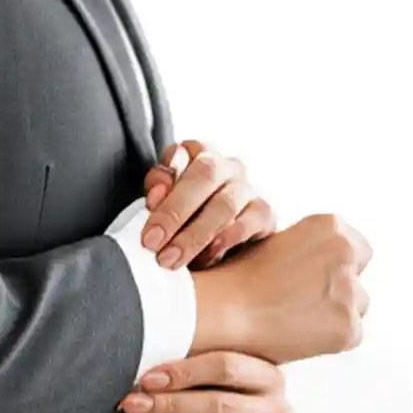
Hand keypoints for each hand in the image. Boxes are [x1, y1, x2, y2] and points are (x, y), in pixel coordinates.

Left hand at [115, 351, 292, 412]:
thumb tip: (147, 356)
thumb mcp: (223, 360)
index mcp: (270, 377)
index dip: (184, 373)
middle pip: (216, 407)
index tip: (149, 378)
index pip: (226, 368)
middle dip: (167, 406)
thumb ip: (194, 354)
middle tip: (132, 403)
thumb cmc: (228, 382)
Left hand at [141, 140, 275, 269]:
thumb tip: (156, 195)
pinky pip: (251, 221)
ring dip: (196, 234)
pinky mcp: (265, 213)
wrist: (220, 246)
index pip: (181, 153)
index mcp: (198, 154)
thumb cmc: (185, 218)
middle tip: (152, 243)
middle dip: (175, 211)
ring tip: (172, 259)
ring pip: (225, 204)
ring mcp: (248, 188)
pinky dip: (228, 238)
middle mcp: (227, 166)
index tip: (148, 204)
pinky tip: (209, 256)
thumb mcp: (162, 201)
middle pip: (205, 175)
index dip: (165, 176)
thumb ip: (157, 190)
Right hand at [191, 214, 371, 363]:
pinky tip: (298, 334)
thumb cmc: (238, 278)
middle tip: (309, 301)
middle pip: (359, 274)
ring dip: (337, 312)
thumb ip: (309, 249)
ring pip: (357, 305)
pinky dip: (330, 339)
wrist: (224, 311)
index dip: (335, 264)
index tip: (316, 277)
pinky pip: (351, 334)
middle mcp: (347, 253)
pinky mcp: (349, 327)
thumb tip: (324, 266)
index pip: (355, 247)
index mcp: (330, 227)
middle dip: (341, 286)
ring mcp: (351, 292)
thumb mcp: (278, 242)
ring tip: (297, 319)